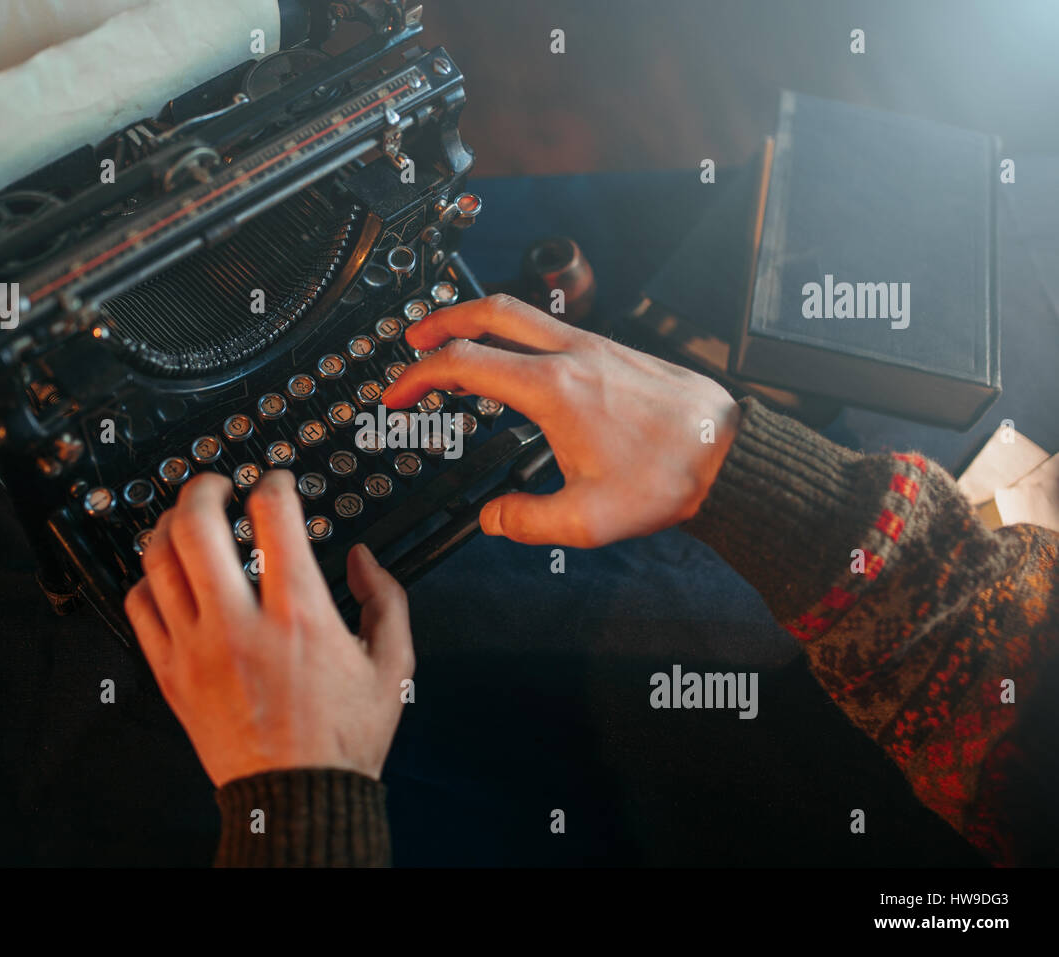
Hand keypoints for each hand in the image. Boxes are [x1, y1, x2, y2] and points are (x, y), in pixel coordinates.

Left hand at [125, 469, 413, 786]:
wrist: (297, 800)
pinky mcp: (171, 674)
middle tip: (217, 484)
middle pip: (197, 524)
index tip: (275, 483)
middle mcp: (241, 625)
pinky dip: (149, 577)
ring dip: (169, 524)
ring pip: (158, 559)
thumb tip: (362, 560)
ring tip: (187, 519)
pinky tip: (168, 575)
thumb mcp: (393, 667)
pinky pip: (140, 606)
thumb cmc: (343, 741)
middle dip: (204, 486)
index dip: (272, 482)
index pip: (272, 515)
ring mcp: (197, 649)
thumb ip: (385, 601)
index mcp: (300, 616)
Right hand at [382, 294, 740, 547]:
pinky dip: (515, 336)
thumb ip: (526, 521)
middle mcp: (570, 356)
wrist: (729, 452)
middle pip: (488, 312)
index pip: (463, 363)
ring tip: (457, 347)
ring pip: (521, 314)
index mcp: (552, 389)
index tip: (398, 394)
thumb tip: (493, 518)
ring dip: (478, 323)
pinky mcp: (613, 353)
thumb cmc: (668, 476)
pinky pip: (549, 329)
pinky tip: (516, 364)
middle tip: (412, 340)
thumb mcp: (587, 520)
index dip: (418, 376)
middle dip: (439, 322)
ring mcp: (594, 347)